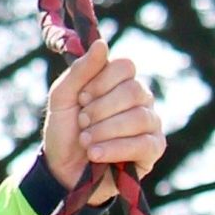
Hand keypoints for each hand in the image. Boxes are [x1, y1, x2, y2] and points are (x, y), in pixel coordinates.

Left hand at [43, 42, 164, 203]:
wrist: (61, 171)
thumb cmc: (64, 132)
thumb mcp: (62, 99)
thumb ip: (80, 71)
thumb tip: (101, 43)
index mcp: (119, 83)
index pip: (126, 66)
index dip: (102, 81)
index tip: (81, 98)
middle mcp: (140, 100)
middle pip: (133, 91)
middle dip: (100, 109)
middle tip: (82, 122)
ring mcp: (150, 124)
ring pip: (139, 117)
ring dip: (104, 131)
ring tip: (86, 142)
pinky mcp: (153, 150)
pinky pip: (144, 143)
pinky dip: (115, 149)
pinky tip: (96, 155)